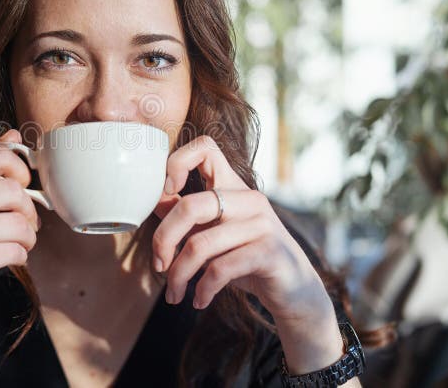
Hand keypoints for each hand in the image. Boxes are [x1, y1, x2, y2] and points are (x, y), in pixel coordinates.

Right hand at [0, 129, 39, 321]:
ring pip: (20, 223)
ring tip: (18, 242)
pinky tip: (7, 258)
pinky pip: (17, 251)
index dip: (20, 171)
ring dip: (27, 237)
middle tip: (24, 223)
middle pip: (15, 190)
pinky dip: (20, 256)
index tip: (21, 186)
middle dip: (28, 209)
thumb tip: (14, 136)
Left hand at [151, 135, 333, 325]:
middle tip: (158, 265)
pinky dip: (203, 289)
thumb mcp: (212, 233)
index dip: (177, 162)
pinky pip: (221, 268)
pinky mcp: (269, 252)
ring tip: (174, 294)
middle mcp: (248, 198)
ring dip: (179, 274)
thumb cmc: (245, 257)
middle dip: (164, 239)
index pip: (205, 147)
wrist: (293, 290)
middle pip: (191, 206)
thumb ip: (186, 215)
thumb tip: (154, 201)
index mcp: (232, 186)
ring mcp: (261, 223)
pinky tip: (199, 300)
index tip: (166, 193)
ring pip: (201, 244)